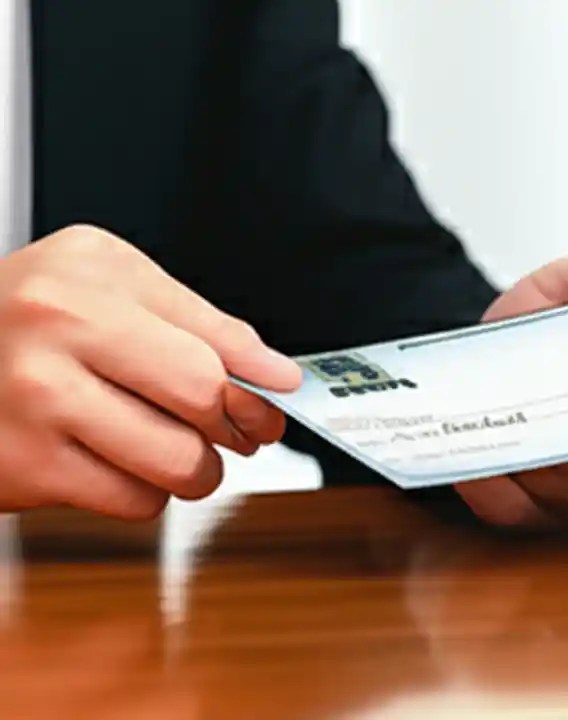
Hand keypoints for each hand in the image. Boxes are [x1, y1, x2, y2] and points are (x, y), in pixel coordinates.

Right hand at [0, 225, 300, 519]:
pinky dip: (143, 492)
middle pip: (202, 397)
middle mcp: (55, 326)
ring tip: (174, 450)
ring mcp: (35, 398)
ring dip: (195, 469)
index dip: (260, 382)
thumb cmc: (20, 322)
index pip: (212, 341)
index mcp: (88, 274)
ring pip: (177, 460)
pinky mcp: (22, 465)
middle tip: (237, 432)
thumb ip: (196, 323)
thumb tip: (274, 373)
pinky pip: (133, 499)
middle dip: (236, 426)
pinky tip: (116, 463)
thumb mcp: (103, 287)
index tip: (278, 399)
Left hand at [450, 247, 567, 529]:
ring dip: (538, 459)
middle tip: (556, 400)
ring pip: (567, 488)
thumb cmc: (534, 325)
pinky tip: (471, 463)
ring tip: (505, 424)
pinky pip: (514, 509)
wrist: (477, 358)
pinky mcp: (527, 509)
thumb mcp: (565, 281)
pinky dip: (492, 489)